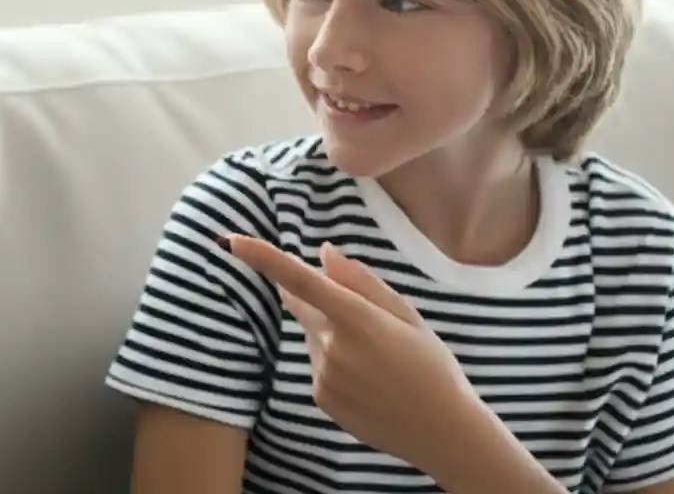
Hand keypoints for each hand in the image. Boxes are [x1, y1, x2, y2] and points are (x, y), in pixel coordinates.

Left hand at [222, 235, 564, 493]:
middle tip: (365, 318)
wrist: (440, 430)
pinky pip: (318, 364)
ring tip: (377, 359)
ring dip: (333, 335)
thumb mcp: (406, 315)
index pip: (302, 281)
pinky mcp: (319, 396)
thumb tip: (324, 253)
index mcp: (359, 319)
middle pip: (307, 305)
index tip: (233, 241)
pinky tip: (368, 378)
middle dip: (322, 299)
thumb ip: (361, 281)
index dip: (264, 259)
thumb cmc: (430, 365)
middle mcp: (333, 347)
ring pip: (314, 336)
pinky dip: (335, 362)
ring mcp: (323, 375)